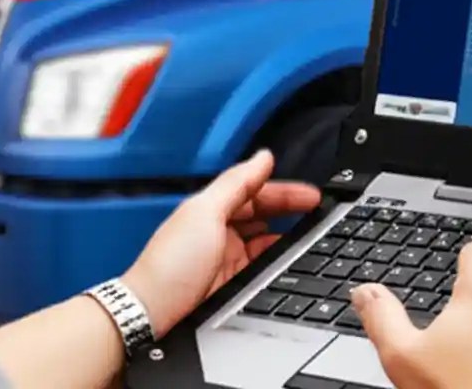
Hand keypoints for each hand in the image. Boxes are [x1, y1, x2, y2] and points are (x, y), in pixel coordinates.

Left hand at [123, 150, 320, 336]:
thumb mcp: (205, 212)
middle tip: (317, 210)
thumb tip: (263, 157)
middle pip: (263, 213)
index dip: (283, 190)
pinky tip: (289, 260)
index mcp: (211, 209)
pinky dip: (278, 261)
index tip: (311, 193)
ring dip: (286, 236)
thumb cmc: (170, 265)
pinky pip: (263, 266)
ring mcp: (227, 258)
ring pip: (266, 240)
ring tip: (309, 235)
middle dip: (289, 209)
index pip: (254, 191)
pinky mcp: (233, 283)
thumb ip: (237, 182)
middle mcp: (219, 231)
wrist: (154, 313)